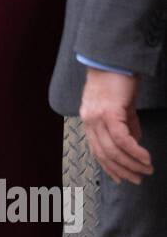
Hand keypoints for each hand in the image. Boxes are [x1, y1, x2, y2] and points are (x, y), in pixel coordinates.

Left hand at [79, 68, 152, 184]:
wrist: (113, 57)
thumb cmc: (117, 77)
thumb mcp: (121, 104)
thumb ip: (125, 124)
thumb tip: (134, 142)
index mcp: (89, 119)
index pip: (97, 150)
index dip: (110, 167)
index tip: (123, 178)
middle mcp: (89, 120)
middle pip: (104, 154)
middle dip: (123, 170)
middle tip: (138, 179)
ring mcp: (97, 117)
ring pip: (113, 150)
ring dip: (132, 163)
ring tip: (146, 169)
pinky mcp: (109, 112)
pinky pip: (122, 139)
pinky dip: (135, 151)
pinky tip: (145, 157)